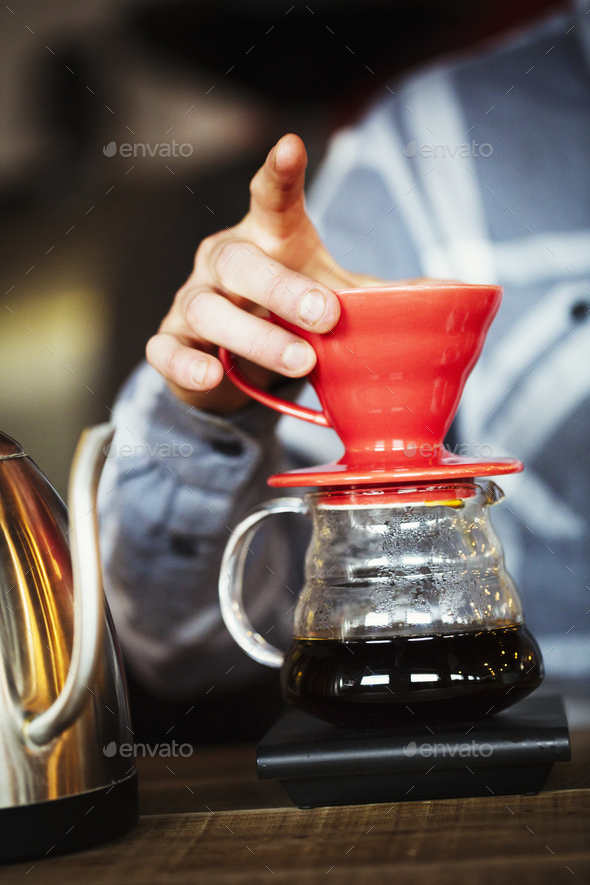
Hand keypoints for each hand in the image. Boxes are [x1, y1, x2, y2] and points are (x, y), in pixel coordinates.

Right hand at [146, 133, 386, 414]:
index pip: (269, 199)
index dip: (278, 173)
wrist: (230, 363)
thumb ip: (377, 296)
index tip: (291, 145)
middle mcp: (223, 263)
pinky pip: (169, 351)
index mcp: (266, 241)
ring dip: (255, 336)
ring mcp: (193, 302)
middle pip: (240, 261)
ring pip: (209, 309)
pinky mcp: (172, 343)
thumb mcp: (331, 297)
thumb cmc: (285, 315)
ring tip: (301, 360)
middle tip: (325, 314)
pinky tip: (213, 375)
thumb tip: (452, 294)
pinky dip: (189, 364)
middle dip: (281, 287)